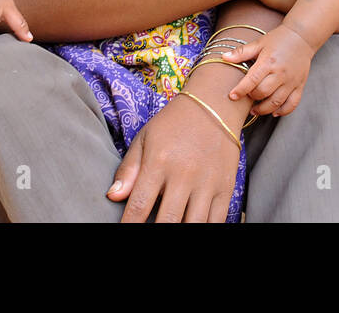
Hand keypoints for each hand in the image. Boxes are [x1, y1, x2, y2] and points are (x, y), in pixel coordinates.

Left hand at [107, 92, 241, 222]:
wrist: (214, 105)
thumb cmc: (173, 124)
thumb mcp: (144, 139)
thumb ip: (128, 170)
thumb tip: (112, 197)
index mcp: (159, 161)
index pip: (139, 205)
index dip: (129, 226)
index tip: (124, 233)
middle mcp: (184, 174)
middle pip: (168, 221)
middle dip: (156, 233)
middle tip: (147, 234)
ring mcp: (208, 182)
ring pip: (194, 225)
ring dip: (180, 232)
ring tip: (170, 228)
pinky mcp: (226, 188)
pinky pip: (216, 221)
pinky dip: (204, 229)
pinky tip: (191, 225)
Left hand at [221, 23, 314, 116]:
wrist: (302, 37)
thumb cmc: (278, 40)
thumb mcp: (259, 43)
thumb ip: (242, 52)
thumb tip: (223, 57)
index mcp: (268, 62)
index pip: (252, 80)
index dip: (241, 90)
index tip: (232, 96)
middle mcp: (280, 73)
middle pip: (263, 93)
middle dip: (252, 98)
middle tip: (245, 98)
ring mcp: (291, 81)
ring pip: (277, 102)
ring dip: (264, 109)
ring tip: (255, 110)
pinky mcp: (300, 86)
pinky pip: (292, 104)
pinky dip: (283, 111)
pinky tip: (273, 112)